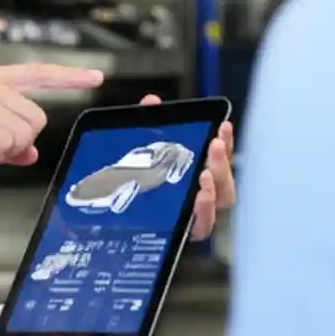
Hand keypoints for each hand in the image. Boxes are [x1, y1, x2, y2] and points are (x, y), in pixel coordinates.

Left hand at [139, 95, 235, 240]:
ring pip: (219, 205)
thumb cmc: (131, 185)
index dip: (226, 143)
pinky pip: (200, 226)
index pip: (219, 159)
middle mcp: (201, 199)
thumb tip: (151, 101)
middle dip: (223, 162)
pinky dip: (203, 212)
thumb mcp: (138, 152)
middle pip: (225, 183)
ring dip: (216, 187)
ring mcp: (194, 217)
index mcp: (195, 177)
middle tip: (215, 144)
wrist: (108, 216)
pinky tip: (197, 199)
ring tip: (205, 173)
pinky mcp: (182, 234)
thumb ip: (148, 127)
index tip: (224, 126)